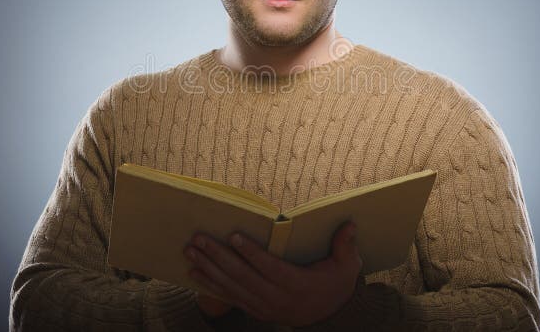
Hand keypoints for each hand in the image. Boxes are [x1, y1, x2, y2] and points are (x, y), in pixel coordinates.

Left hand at [184, 222, 361, 326]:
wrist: (329, 316)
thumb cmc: (336, 284)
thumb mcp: (346, 266)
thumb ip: (345, 245)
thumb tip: (349, 224)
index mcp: (297, 285)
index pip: (269, 268)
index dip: (251, 253)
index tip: (234, 236)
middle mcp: (276, 298)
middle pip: (242, 277)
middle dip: (218, 257)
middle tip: (198, 239)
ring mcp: (263, 307)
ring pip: (231, 287)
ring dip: (208, 269)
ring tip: (190, 251)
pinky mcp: (255, 310)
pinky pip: (228, 298)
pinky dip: (210, 285)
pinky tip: (194, 273)